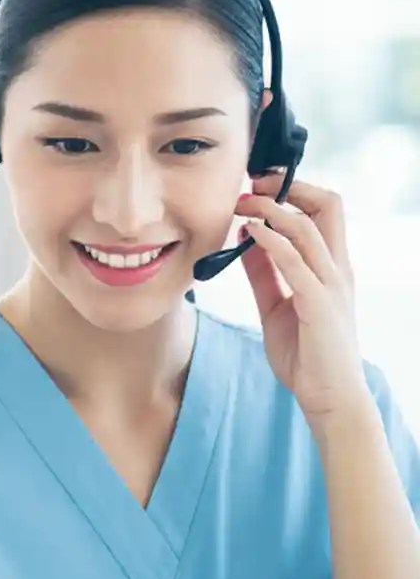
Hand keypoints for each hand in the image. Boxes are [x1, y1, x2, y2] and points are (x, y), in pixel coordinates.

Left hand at [235, 175, 371, 431]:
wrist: (327, 398)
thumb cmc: (306, 353)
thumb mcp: (277, 304)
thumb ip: (264, 273)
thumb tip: (244, 239)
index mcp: (330, 267)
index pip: (323, 211)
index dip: (293, 190)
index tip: (256, 184)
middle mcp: (337, 269)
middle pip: (328, 206)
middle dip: (290, 186)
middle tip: (252, 181)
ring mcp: (332, 285)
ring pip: (309, 228)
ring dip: (272, 208)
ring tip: (242, 201)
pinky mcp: (320, 305)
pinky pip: (296, 262)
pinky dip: (272, 241)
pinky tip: (249, 230)